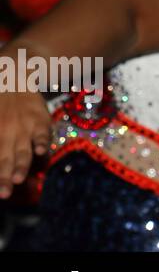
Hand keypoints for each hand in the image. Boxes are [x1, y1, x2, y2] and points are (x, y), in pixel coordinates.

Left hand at [0, 80, 52, 198]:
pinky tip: (42, 152)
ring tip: (18, 179)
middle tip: (4, 194)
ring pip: (22, 151)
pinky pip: (42, 134)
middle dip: (4, 178)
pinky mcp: (40, 121)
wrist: (15, 78)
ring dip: (21, 165)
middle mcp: (6, 134)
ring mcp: (24, 128)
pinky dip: (42, 143)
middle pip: (4, 160)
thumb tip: (1, 156)